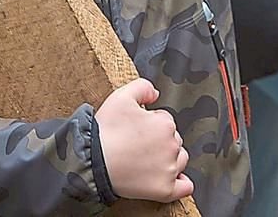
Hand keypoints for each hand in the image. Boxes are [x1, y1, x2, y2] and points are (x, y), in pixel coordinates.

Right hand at [95, 79, 193, 202]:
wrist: (92, 161)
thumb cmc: (105, 131)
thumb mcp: (120, 97)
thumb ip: (142, 87)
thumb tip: (155, 94)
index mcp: (165, 124)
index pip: (164, 119)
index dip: (149, 121)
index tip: (135, 128)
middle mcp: (171, 146)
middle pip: (173, 139)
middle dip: (159, 139)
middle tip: (137, 143)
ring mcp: (170, 169)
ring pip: (180, 160)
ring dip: (169, 158)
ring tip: (146, 159)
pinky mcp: (165, 189)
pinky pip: (185, 187)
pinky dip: (181, 183)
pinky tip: (171, 178)